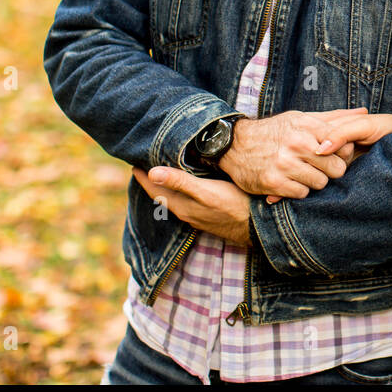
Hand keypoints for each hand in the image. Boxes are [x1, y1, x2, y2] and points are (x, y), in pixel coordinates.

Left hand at [134, 166, 252, 245]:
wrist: (258, 228)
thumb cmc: (234, 206)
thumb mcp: (206, 191)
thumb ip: (180, 182)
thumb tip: (151, 172)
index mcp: (182, 206)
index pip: (155, 190)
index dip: (143, 177)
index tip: (133, 163)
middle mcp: (187, 213)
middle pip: (163, 195)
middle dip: (153, 181)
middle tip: (145, 164)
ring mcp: (198, 216)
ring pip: (175, 199)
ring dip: (167, 186)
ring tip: (162, 173)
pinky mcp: (209, 215)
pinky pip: (188, 201)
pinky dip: (181, 191)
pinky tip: (187, 185)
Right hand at [264, 112, 391, 203]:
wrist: (234, 145)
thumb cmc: (274, 131)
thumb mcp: (301, 118)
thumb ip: (333, 118)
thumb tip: (363, 111)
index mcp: (306, 126)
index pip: (341, 145)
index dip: (341, 153)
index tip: (334, 155)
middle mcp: (296, 144)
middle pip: (336, 168)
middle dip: (330, 170)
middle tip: (319, 168)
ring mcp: (284, 164)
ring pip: (320, 184)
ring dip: (314, 182)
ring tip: (303, 173)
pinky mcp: (274, 183)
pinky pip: (302, 194)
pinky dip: (299, 190)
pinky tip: (291, 181)